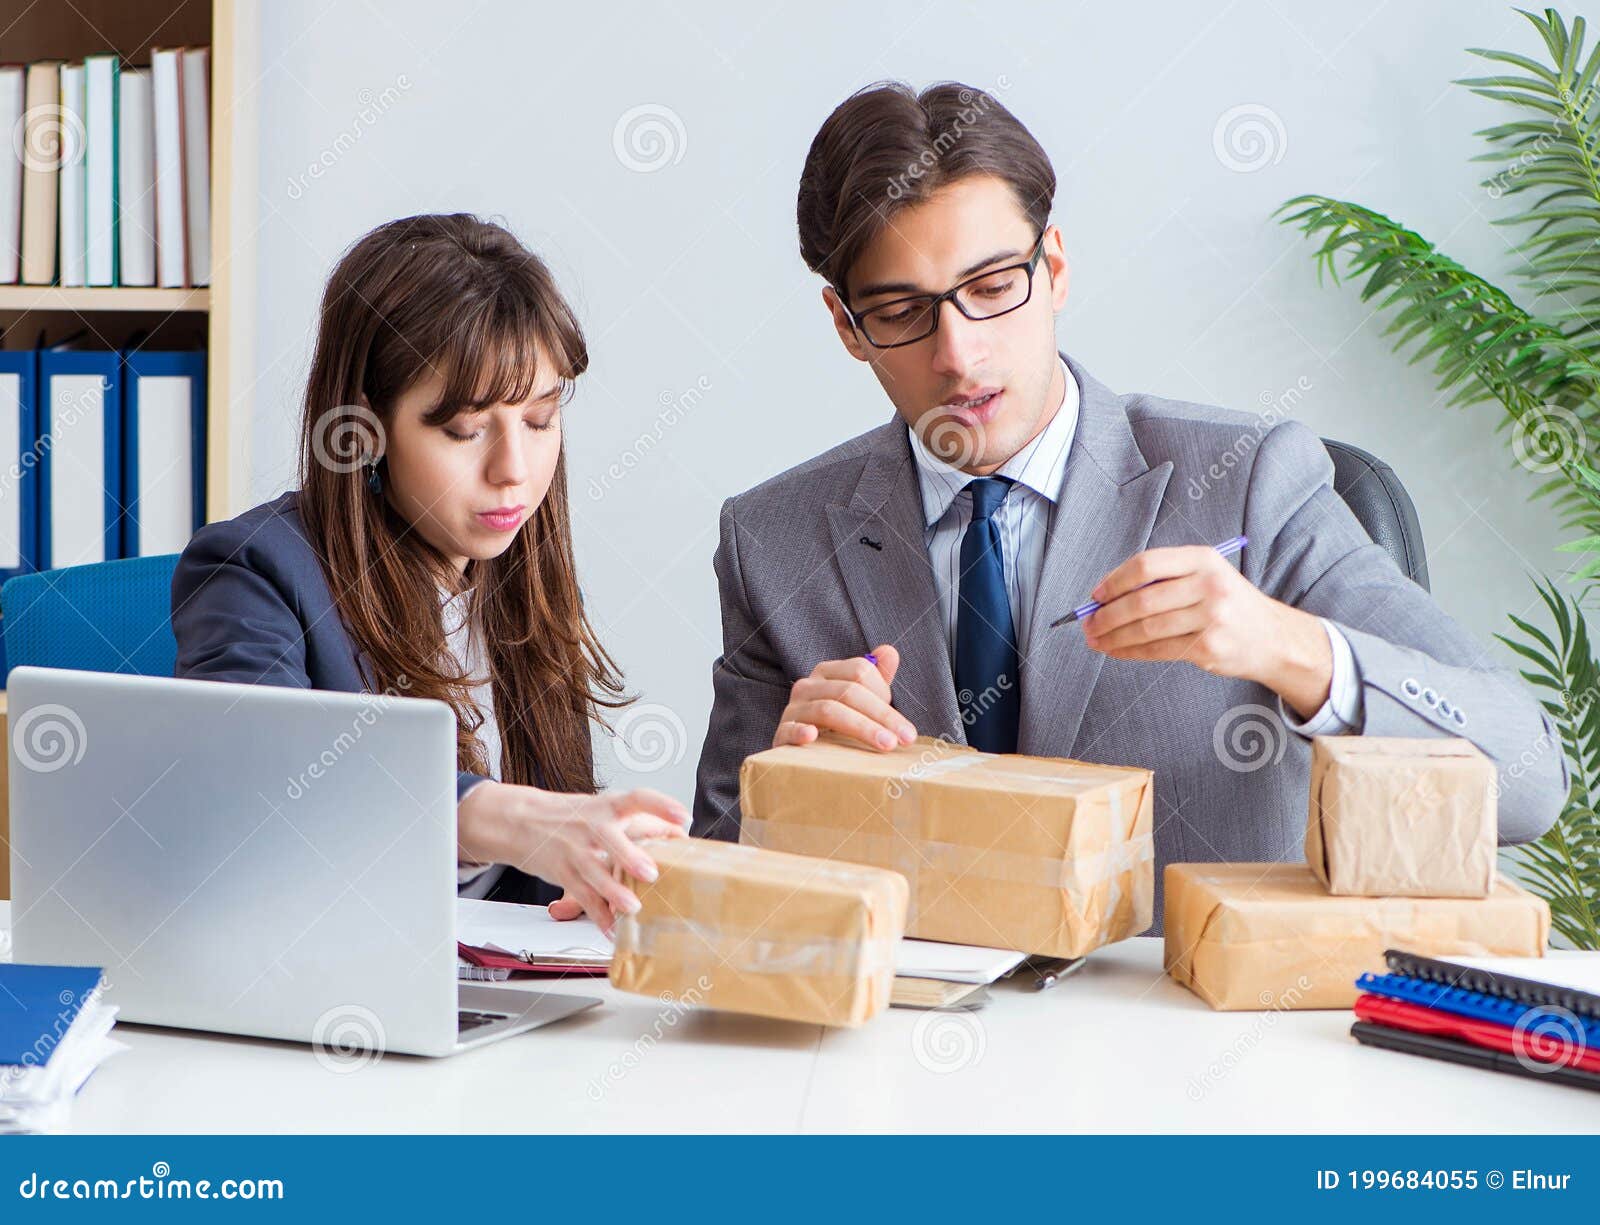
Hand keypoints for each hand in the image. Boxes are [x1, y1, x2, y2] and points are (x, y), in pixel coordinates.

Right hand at [457, 781, 689, 936]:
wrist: (520, 819)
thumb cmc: (573, 816)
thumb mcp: (605, 809)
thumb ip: (641, 820)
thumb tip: (679, 832)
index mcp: (608, 806)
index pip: (637, 799)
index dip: (661, 805)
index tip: (683, 817)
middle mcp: (591, 825)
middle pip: (609, 838)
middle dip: (629, 856)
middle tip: (650, 872)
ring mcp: (575, 850)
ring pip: (594, 872)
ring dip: (613, 892)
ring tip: (632, 908)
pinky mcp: (563, 872)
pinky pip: (582, 896)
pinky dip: (598, 915)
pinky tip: (612, 928)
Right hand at [772, 643, 917, 750]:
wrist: (804, 758)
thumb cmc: (837, 727)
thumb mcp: (860, 702)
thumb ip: (876, 678)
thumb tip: (890, 652)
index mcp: (828, 673)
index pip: (860, 670)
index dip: (885, 693)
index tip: (904, 725)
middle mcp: (808, 686)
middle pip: (849, 691)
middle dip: (882, 715)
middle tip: (905, 738)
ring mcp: (793, 709)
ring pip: (828, 710)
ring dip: (861, 727)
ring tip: (885, 744)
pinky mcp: (781, 735)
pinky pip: (789, 730)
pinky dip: (800, 732)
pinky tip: (813, 737)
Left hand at [1081, 545, 1332, 718]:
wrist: (1272, 638)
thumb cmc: (1228, 605)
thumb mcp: (1205, 577)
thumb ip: (1163, 580)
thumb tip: (1106, 596)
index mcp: (1203, 559)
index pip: (1147, 564)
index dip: (1115, 580)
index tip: (1095, 596)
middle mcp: (1209, 585)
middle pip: (1142, 599)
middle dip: (1107, 614)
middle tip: (1087, 623)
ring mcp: (1210, 618)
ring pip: (1146, 627)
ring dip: (1113, 636)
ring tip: (1096, 640)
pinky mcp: (1207, 647)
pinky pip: (1157, 650)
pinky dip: (1130, 651)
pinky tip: (1115, 651)